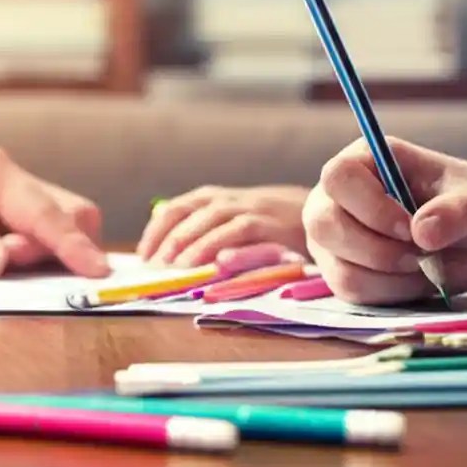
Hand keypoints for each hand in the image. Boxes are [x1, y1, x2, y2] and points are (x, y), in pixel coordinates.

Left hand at [0, 143, 107, 278]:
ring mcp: (9, 206)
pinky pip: (39, 246)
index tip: (97, 274)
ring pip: (60, 231)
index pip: (45, 210)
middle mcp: (8, 184)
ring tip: (7, 282)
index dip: (71, 245)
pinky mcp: (3, 227)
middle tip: (27, 281)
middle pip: (71, 216)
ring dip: (54, 261)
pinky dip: (39, 267)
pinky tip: (8, 282)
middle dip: (68, 252)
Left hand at [136, 185, 309, 267]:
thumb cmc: (273, 224)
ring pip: (212, 219)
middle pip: (188, 211)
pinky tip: (212, 264)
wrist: (323, 214)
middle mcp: (229, 198)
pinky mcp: (271, 223)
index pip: (175, 208)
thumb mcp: (236, 221)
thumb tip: (168, 251)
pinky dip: (225, 244)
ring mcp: (251, 208)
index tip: (143, 255)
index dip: (156, 230)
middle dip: (167, 238)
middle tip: (153, 266)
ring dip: (191, 242)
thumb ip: (207, 230)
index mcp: (216, 197)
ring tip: (175, 268)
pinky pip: (243, 231)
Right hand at [303, 137, 466, 304]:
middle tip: (424, 257)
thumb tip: (423, 232)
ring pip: (342, 271)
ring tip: (436, 270)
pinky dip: (397, 294)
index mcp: (363, 161)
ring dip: (396, 280)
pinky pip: (356, 295)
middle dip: (379, 252)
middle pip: (325, 226)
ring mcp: (333, 239)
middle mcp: (335, 198)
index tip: (412, 228)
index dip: (370, 206)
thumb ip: (457, 211)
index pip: (340, 177)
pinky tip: (425, 281)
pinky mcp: (342, 272)